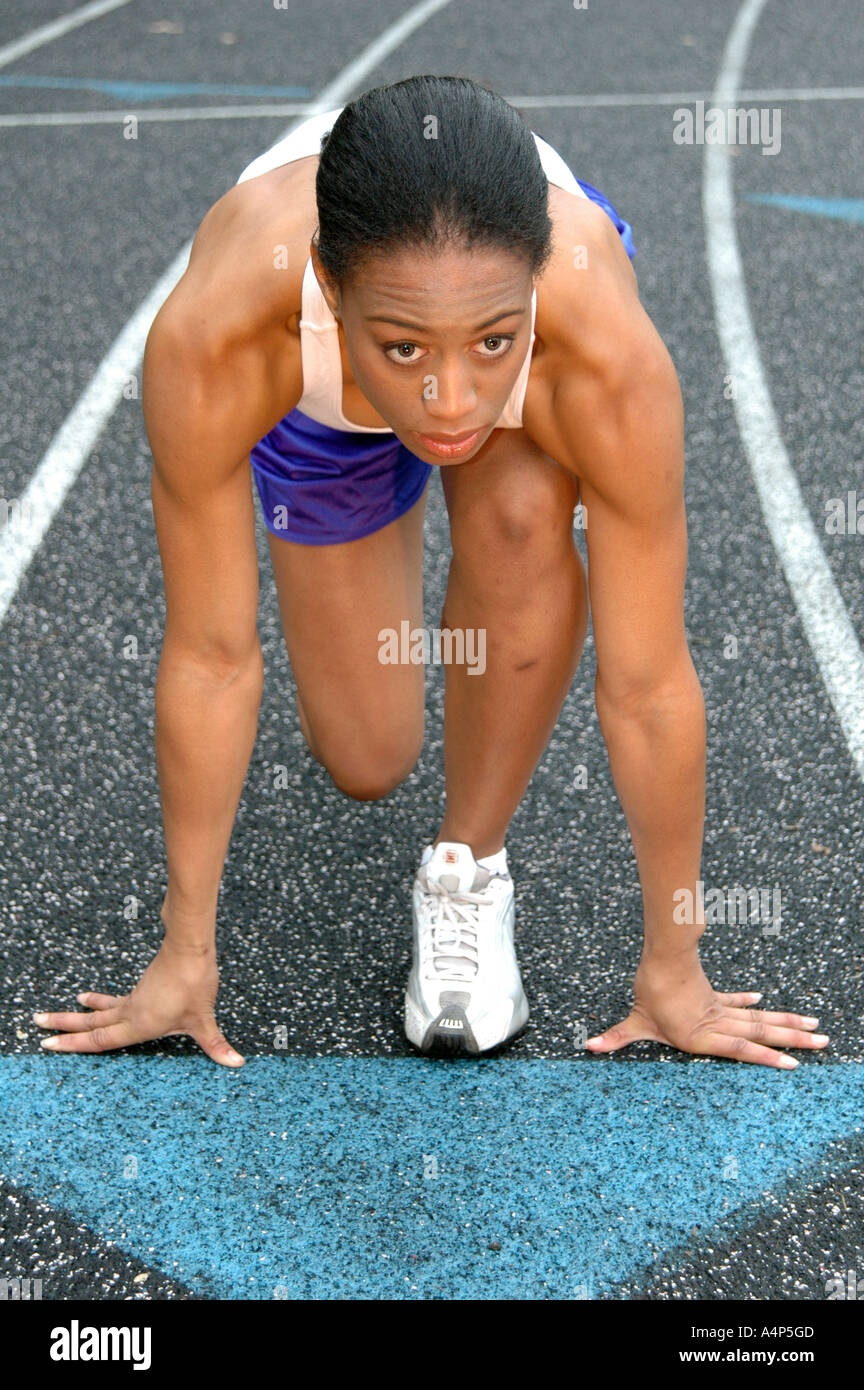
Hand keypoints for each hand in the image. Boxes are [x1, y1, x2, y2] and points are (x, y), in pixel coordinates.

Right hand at [32, 939, 244, 1067]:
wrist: (190, 945)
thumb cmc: (194, 982)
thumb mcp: (204, 1019)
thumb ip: (216, 1044)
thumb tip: (236, 1063)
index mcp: (139, 1024)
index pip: (99, 1040)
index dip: (72, 1044)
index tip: (48, 1043)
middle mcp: (131, 1011)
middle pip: (91, 1022)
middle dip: (63, 1026)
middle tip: (37, 1024)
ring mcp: (136, 998)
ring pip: (101, 1010)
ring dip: (80, 1013)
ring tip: (60, 1011)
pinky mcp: (144, 987)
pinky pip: (115, 1001)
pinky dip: (101, 1004)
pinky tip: (95, 1001)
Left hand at [585, 954, 828, 1067]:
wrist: (662, 957)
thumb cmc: (649, 991)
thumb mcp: (634, 1020)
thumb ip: (616, 1037)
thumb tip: (589, 1046)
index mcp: (703, 1036)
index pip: (741, 1049)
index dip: (767, 1057)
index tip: (794, 1064)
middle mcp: (717, 1024)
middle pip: (762, 1032)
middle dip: (794, 1039)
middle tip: (824, 1041)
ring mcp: (719, 1009)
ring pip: (760, 1020)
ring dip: (786, 1023)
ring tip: (814, 1026)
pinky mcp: (712, 997)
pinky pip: (736, 1004)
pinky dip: (749, 1005)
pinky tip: (764, 1003)